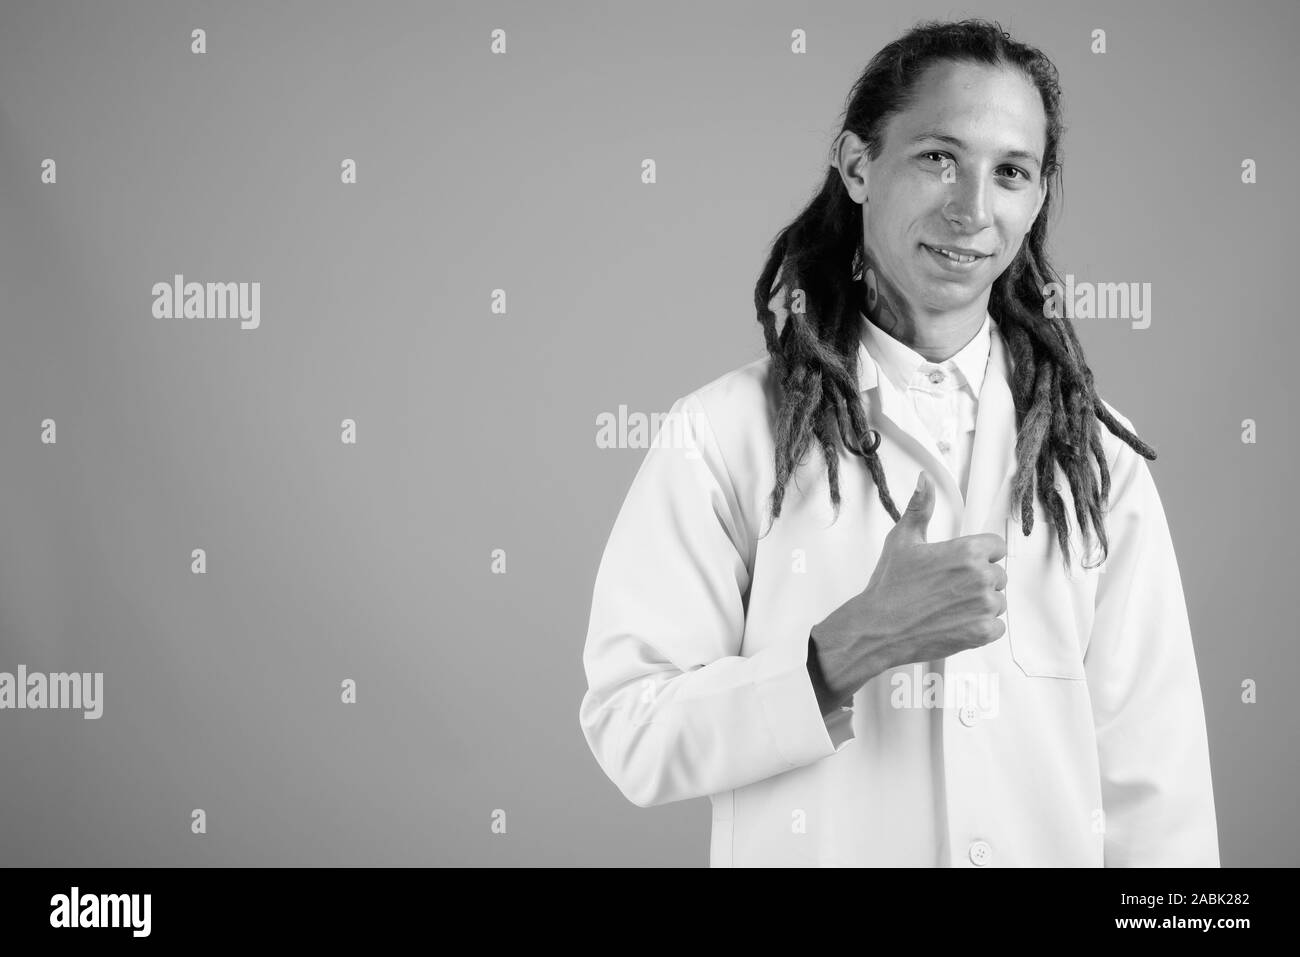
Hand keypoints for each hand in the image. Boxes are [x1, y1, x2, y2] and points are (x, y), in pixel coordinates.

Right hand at [808, 470, 1006, 713]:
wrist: (878, 629)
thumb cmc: (890, 586)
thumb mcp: (902, 539)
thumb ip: (920, 507)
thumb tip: (925, 480)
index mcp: (968, 551)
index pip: (996, 547)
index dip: (979, 555)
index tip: (960, 564)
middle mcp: (981, 577)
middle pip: (997, 575)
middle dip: (978, 581)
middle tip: (947, 588)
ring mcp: (984, 606)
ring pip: (998, 601)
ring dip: (980, 605)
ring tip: (949, 606)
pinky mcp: (982, 632)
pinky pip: (996, 627)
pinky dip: (980, 627)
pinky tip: (955, 622)